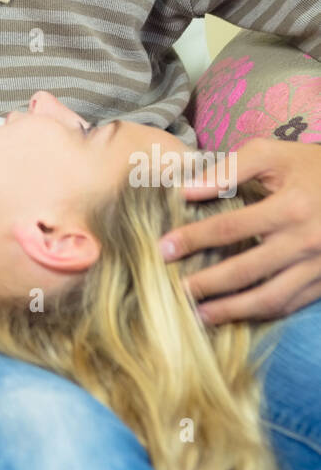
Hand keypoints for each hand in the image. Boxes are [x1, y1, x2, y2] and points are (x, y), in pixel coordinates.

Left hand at [158, 138, 320, 323]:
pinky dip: (262, 314)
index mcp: (289, 207)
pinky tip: (238, 314)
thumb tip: (187, 190)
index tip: (164, 248)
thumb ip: (230, 169)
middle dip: (206, 283)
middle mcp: (305, 241)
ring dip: (232, 310)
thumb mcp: (273, 154)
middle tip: (174, 290)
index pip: (230, 228)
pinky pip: (290, 304)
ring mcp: (317, 267)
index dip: (194, 239)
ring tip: (200, 315)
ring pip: (269, 298)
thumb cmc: (311, 167)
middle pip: (245, 270)